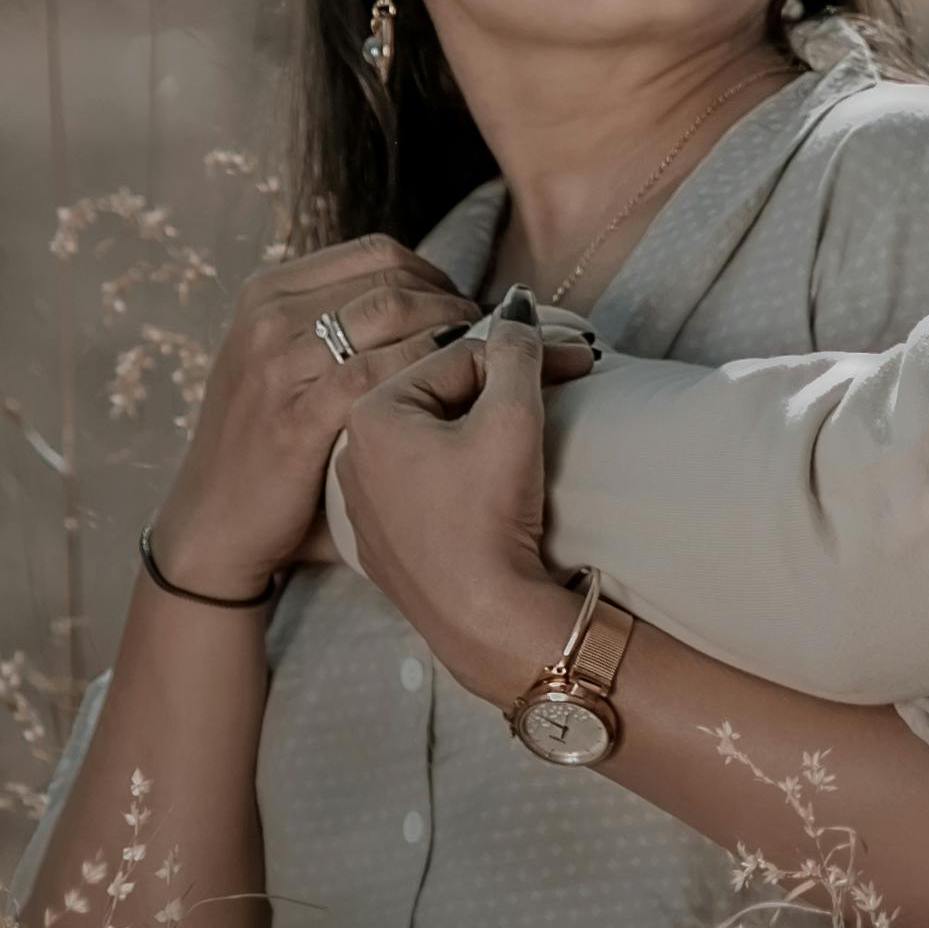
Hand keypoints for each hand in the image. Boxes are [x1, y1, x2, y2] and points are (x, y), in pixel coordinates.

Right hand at [141, 236, 473, 602]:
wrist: (211, 524)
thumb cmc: (264, 444)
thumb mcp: (280, 363)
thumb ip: (332, 325)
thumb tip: (421, 300)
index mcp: (268, 292)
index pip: (377, 253)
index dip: (435, 275)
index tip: (462, 308)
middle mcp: (269, 317)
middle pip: (392, 279)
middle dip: (452, 302)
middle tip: (484, 338)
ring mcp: (277, 364)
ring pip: (391, 314)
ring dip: (449, 333)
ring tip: (476, 363)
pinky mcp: (295, 417)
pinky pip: (378, 374)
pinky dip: (426, 372)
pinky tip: (447, 391)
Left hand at [329, 319, 595, 696]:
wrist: (482, 620)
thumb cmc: (490, 515)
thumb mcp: (513, 417)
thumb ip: (517, 350)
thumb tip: (516, 307)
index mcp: (368, 412)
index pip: (461, 358)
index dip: (526, 357)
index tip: (578, 362)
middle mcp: (350, 451)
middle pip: (443, 394)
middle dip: (502, 390)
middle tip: (560, 391)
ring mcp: (363, 500)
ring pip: (434, 438)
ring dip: (483, 428)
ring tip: (531, 438)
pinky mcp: (384, 540)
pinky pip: (425, 484)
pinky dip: (461, 474)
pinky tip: (495, 486)